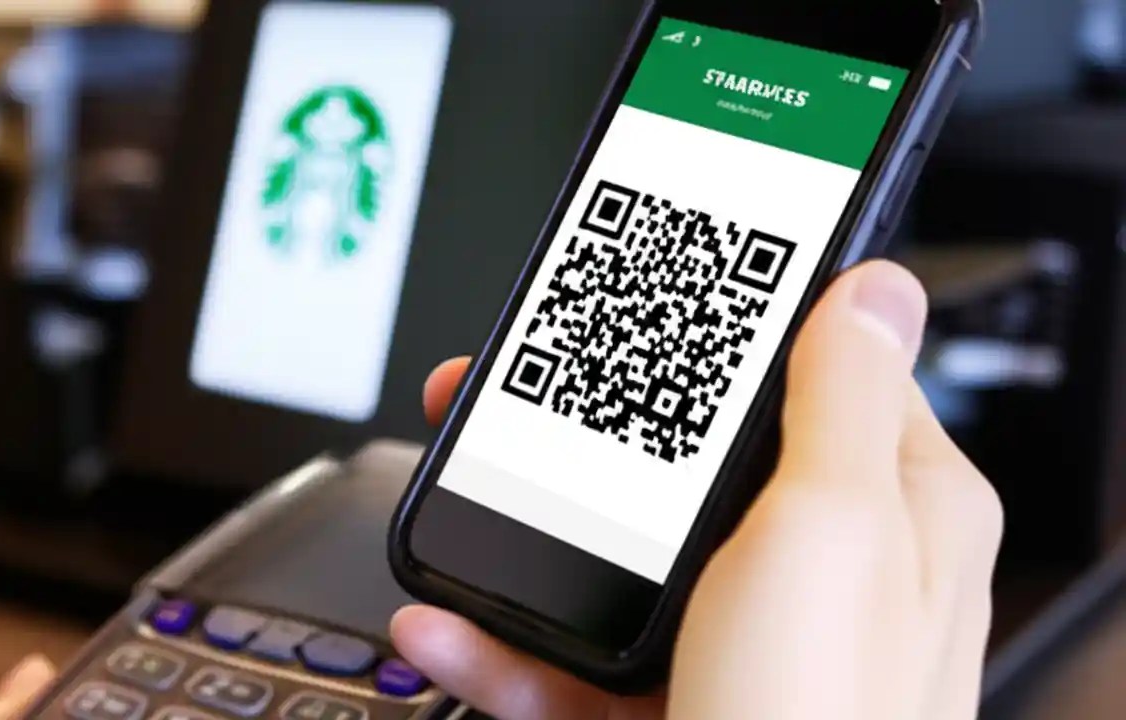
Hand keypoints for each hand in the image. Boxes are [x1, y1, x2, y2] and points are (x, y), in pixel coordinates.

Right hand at [391, 261, 1003, 719]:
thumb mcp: (829, 533)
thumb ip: (843, 396)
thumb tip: (873, 284)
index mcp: (896, 511)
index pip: (830, 373)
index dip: (748, 327)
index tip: (673, 292)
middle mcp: (829, 570)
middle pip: (698, 461)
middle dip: (598, 426)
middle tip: (515, 388)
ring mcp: (746, 637)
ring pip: (626, 552)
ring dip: (527, 529)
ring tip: (457, 492)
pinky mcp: (680, 698)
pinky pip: (582, 653)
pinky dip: (507, 640)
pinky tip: (448, 628)